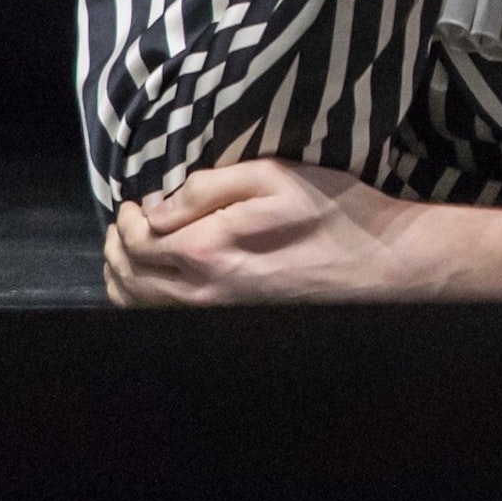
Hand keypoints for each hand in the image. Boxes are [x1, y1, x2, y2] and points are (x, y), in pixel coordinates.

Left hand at [102, 160, 501, 304]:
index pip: (139, 240)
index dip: (128, 219)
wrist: (383, 265)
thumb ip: (210, 186)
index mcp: (207, 249)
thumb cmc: (336, 214)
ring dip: (125, 280)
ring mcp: (217, 315)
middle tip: (124, 227)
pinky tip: (157, 289)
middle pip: (130, 278)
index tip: (135, 203)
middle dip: (118, 249)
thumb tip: (160, 203)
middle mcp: (203, 291)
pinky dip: (148, 306)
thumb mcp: (276, 176)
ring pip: (143, 307)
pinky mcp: (235, 324)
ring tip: (131, 257)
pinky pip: (170, 322)